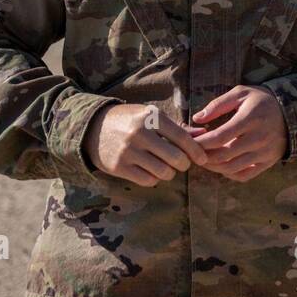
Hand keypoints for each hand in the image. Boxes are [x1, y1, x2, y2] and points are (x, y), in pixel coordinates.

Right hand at [85, 103, 207, 187]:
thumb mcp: (151, 116)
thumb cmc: (130, 120)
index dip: (196, 151)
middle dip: (184, 164)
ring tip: (166, 167)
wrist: (92, 127)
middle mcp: (140, 133)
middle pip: (176, 158)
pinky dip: (154, 179)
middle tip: (182, 164)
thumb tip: (203, 135)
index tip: (203, 159)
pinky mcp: (119, 166)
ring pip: (163, 172)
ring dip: (169, 173)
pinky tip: (151, 171)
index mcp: (151, 117)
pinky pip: (147, 180)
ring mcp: (128, 151)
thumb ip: (177, 127)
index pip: (182, 137)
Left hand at [188, 85, 288, 182]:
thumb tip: (197, 118)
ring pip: (232, 168)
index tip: (190, 142)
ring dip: (214, 167)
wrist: (292, 111)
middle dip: (204, 156)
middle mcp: (258, 138)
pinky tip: (222, 166)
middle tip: (193, 153)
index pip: (219, 137)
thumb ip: (218, 104)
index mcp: (250, 119)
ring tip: (204, 160)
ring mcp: (264, 152)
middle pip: (223, 156)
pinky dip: (230, 174)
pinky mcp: (268, 162)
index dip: (201, 142)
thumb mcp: (241, 93)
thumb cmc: (262, 101)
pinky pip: (245, 175)